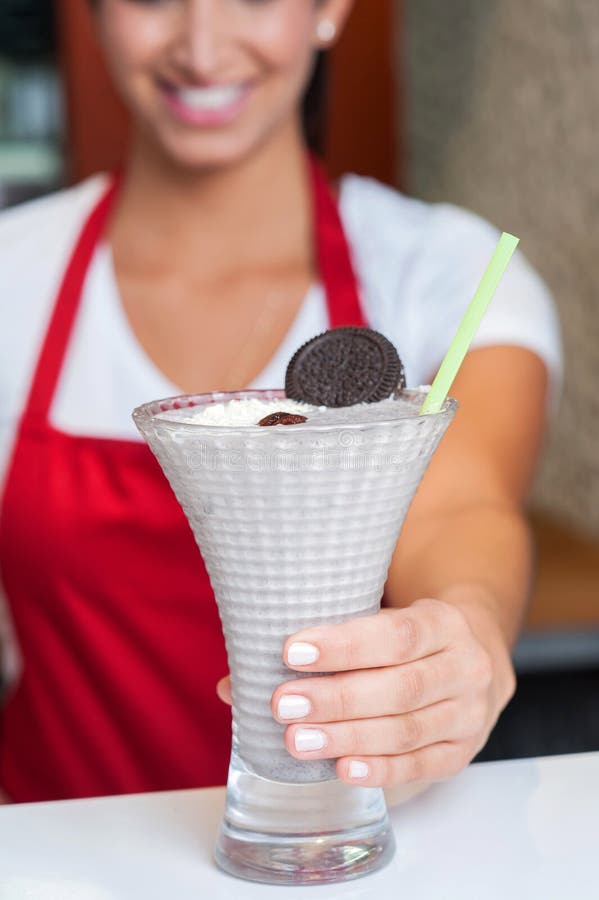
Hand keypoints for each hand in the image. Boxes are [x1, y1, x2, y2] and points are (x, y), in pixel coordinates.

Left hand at [218, 594, 514, 786]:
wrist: (475, 653)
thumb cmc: (408, 635)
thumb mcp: (379, 618)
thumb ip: (320, 644)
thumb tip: (235, 684)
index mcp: (445, 622)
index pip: (397, 633)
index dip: (344, 645)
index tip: (290, 653)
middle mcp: (465, 667)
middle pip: (400, 687)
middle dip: (337, 698)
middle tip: (283, 704)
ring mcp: (468, 714)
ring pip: (407, 729)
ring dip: (349, 737)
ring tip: (298, 740)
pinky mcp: (462, 752)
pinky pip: (421, 765)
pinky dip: (380, 769)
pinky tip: (342, 769)